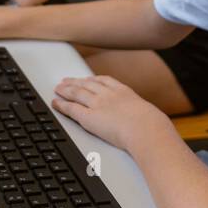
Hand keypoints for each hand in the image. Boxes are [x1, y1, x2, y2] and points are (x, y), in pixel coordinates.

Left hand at [51, 75, 165, 152]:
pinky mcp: (89, 117)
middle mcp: (108, 94)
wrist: (146, 128)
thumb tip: (151, 122)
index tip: (87, 78)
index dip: (93, 79)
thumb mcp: (149, 114)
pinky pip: (72, 108)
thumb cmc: (151, 125)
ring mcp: (98, 104)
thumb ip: (143, 115)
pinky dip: (62, 105)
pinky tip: (56, 103)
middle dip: (75, 82)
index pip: (105, 80)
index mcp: (123, 91)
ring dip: (66, 90)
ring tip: (58, 89)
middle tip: (66, 81)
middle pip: (87, 84)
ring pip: (77, 93)